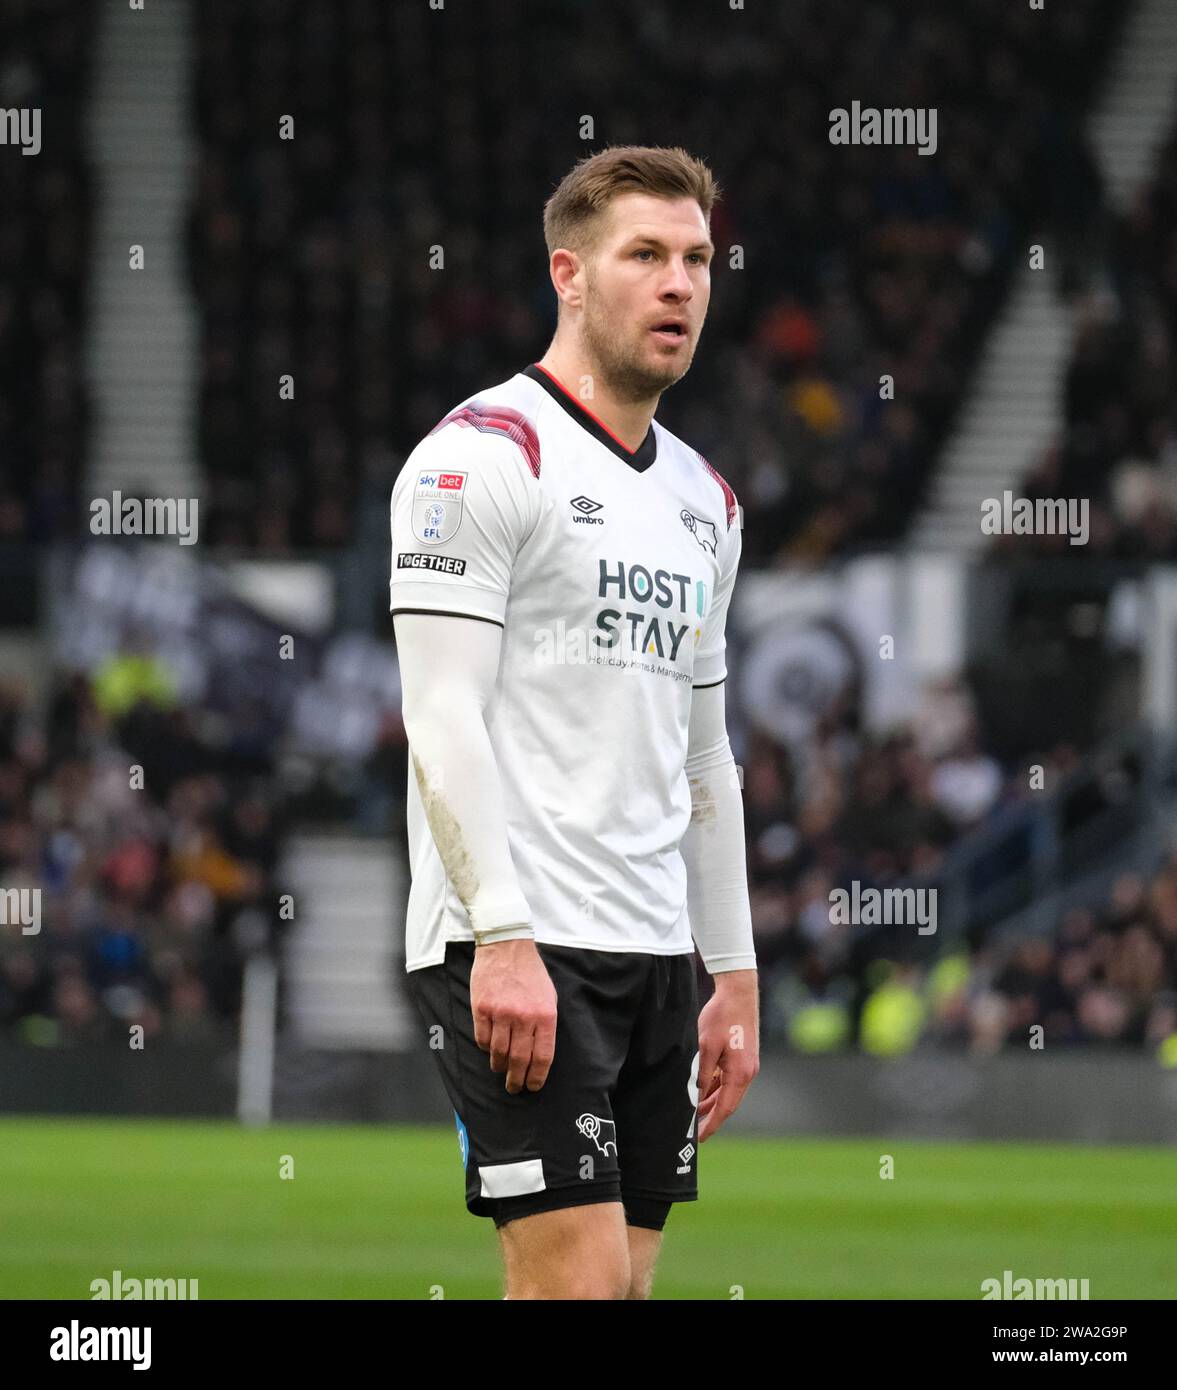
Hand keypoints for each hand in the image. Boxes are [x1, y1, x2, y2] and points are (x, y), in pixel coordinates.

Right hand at [470, 938, 557, 1093]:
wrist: (507, 946)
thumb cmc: (530, 973)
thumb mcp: (549, 996)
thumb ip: (545, 1024)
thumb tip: (539, 1055)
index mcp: (545, 1015)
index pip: (543, 1057)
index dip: (537, 1077)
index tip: (533, 1086)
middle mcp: (524, 1017)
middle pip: (520, 1060)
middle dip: (517, 1080)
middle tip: (514, 1088)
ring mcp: (501, 1013)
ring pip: (498, 1053)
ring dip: (500, 1066)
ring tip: (501, 1070)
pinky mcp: (482, 1008)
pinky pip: (482, 1039)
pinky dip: (485, 1048)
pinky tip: (489, 1049)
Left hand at [695, 970, 759, 1141]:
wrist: (738, 992)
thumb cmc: (721, 1017)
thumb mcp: (705, 1047)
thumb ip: (701, 1075)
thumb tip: (696, 1097)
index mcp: (740, 1074)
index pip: (725, 1108)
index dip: (712, 1124)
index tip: (700, 1138)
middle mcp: (747, 1073)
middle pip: (728, 1102)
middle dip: (711, 1116)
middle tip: (693, 1130)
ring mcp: (746, 1065)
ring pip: (728, 1091)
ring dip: (712, 1102)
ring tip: (694, 1113)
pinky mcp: (742, 1057)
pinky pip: (728, 1079)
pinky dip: (716, 1088)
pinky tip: (703, 1092)